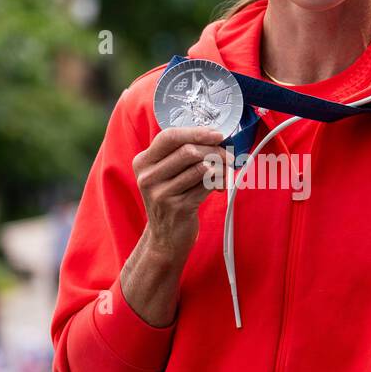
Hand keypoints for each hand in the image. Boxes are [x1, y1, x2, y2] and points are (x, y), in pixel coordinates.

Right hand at [132, 126, 233, 263]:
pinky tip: (220, 187)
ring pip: (201, 167)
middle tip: (228, 157)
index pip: (169, 137)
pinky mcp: (178, 207)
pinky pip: (207, 185)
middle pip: (188, 150)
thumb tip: (214, 137)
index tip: (217, 134)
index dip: (196, 132)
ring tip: (225, 173)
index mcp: (143, 162)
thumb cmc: (171, 200)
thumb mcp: (165, 175)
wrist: (165, 238)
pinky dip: (220, 182)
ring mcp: (161, 193)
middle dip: (214, 150)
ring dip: (220, 168)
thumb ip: (180, 154)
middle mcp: (148, 177)